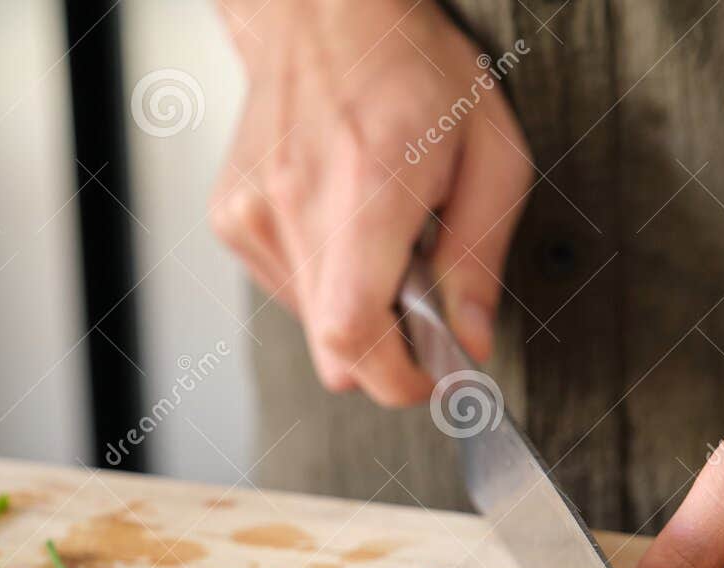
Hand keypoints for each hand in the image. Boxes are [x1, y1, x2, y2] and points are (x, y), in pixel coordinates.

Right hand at [212, 0, 531, 404]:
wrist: (324, 14)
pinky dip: (325, 281)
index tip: (433, 373)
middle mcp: (297, 202)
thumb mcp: (491, 152)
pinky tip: (342, 226)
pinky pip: (289, 295)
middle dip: (388, 350)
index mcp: (368, 182)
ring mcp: (254, 215)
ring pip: (313, 328)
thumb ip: (481, 256)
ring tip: (380, 239)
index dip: (397, 376)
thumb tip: (470, 339)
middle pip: (334, 350)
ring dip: (357, 308)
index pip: (355, 330)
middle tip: (421, 303)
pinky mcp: (232, 223)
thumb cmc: (411, 69)